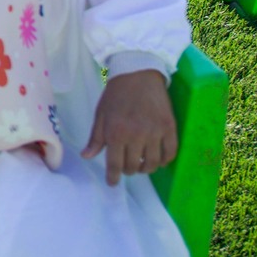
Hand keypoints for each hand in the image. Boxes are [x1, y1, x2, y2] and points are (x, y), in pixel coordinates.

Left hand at [82, 69, 177, 185]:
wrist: (138, 74)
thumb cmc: (116, 94)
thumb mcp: (100, 114)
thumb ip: (95, 138)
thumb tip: (87, 157)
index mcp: (116, 133)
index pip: (115, 164)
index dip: (113, 177)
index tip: (112, 183)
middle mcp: (136, 136)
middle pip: (134, 166)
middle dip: (128, 170)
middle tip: (127, 166)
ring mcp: (155, 133)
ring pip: (152, 163)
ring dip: (146, 168)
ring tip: (141, 164)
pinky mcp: (170, 128)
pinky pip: (170, 153)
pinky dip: (164, 160)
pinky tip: (158, 159)